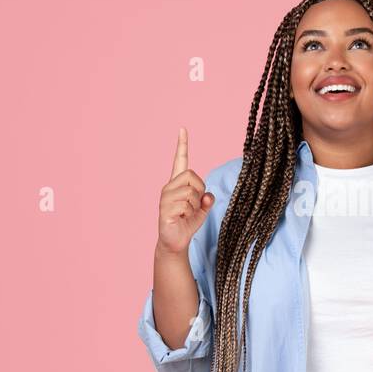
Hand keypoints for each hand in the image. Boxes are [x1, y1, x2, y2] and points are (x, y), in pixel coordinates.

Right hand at [157, 127, 214, 254]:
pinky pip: (186, 205)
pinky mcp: (164, 209)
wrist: (176, 242)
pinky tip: (182, 219)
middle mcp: (169, 187)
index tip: (183, 129)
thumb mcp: (202, 209)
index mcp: (178, 183)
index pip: (180, 160)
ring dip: (195, 206)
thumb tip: (208, 196)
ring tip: (186, 214)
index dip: (182, 145)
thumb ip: (207, 199)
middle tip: (195, 205)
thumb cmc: (187, 223)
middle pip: (192, 175)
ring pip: (191, 192)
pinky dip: (190, 214)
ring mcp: (165, 198)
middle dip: (199, 190)